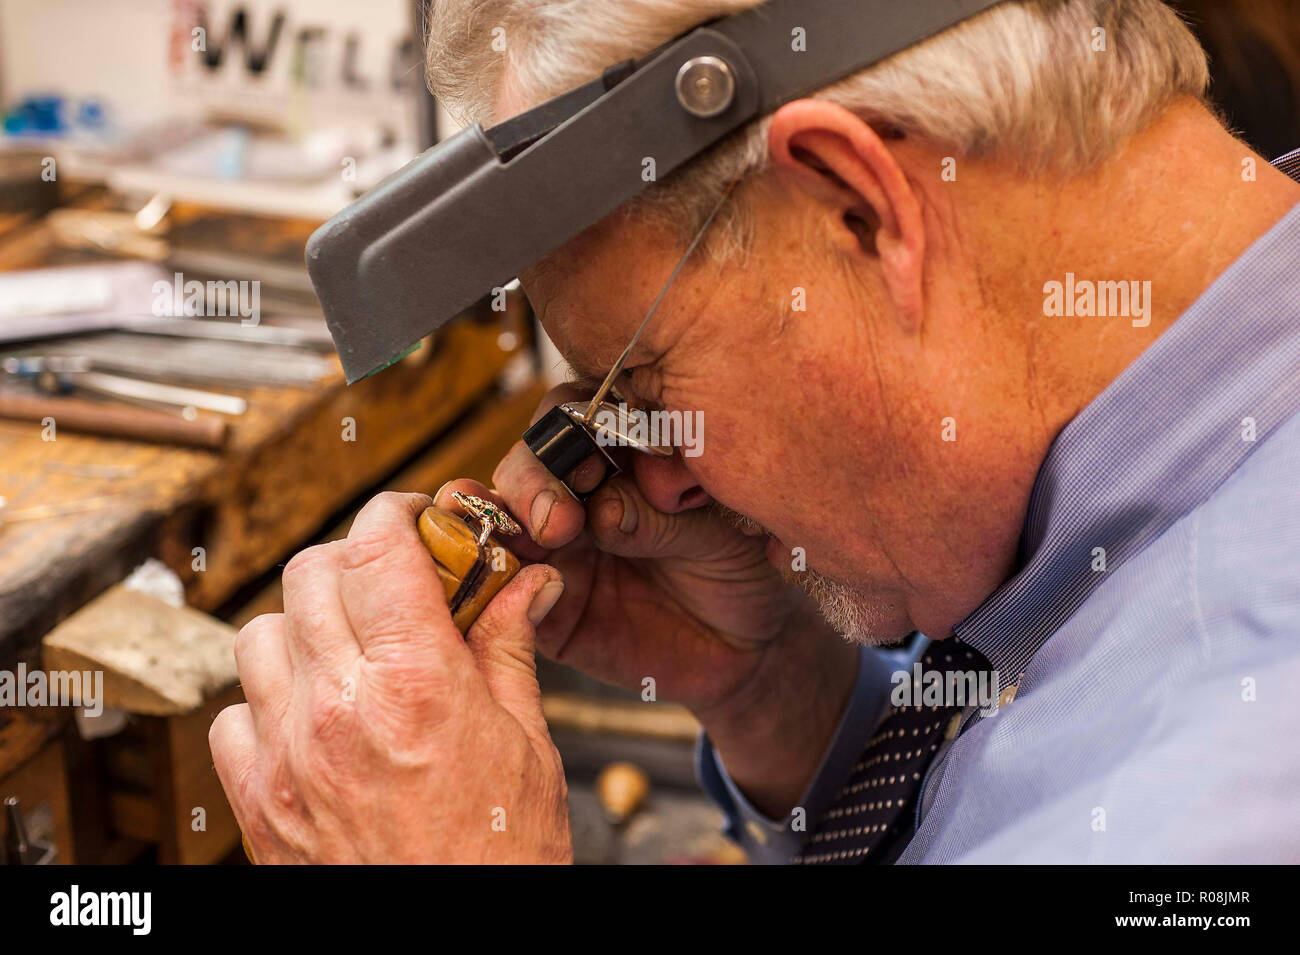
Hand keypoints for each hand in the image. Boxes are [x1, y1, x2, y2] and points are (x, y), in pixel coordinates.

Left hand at [209, 492, 571, 863]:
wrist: (457, 947)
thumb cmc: (504, 857)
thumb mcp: (529, 741)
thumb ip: (510, 647)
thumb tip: (525, 582)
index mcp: (417, 682)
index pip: (378, 545)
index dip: (396, 511)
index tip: (415, 517)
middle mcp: (338, 707)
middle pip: (312, 573)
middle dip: (356, 561)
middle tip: (394, 584)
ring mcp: (287, 754)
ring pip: (261, 633)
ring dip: (306, 624)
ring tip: (352, 650)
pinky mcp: (257, 802)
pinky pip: (232, 714)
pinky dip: (266, 699)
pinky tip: (313, 716)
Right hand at [440, 387, 857, 813]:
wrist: (747, 649)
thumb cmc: (741, 571)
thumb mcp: (717, 536)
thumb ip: (662, 519)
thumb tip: (603, 510)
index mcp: (621, 456)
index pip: (577, 418)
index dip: (574, 433)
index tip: (592, 465)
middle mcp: (577, 493)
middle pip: (529, 464)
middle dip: (534, 484)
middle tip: (559, 521)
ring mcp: (555, 549)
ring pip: (503, 521)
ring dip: (503, 526)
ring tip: (530, 543)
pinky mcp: (543, 609)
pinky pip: (502, 595)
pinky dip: (494, 586)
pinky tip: (507, 587)